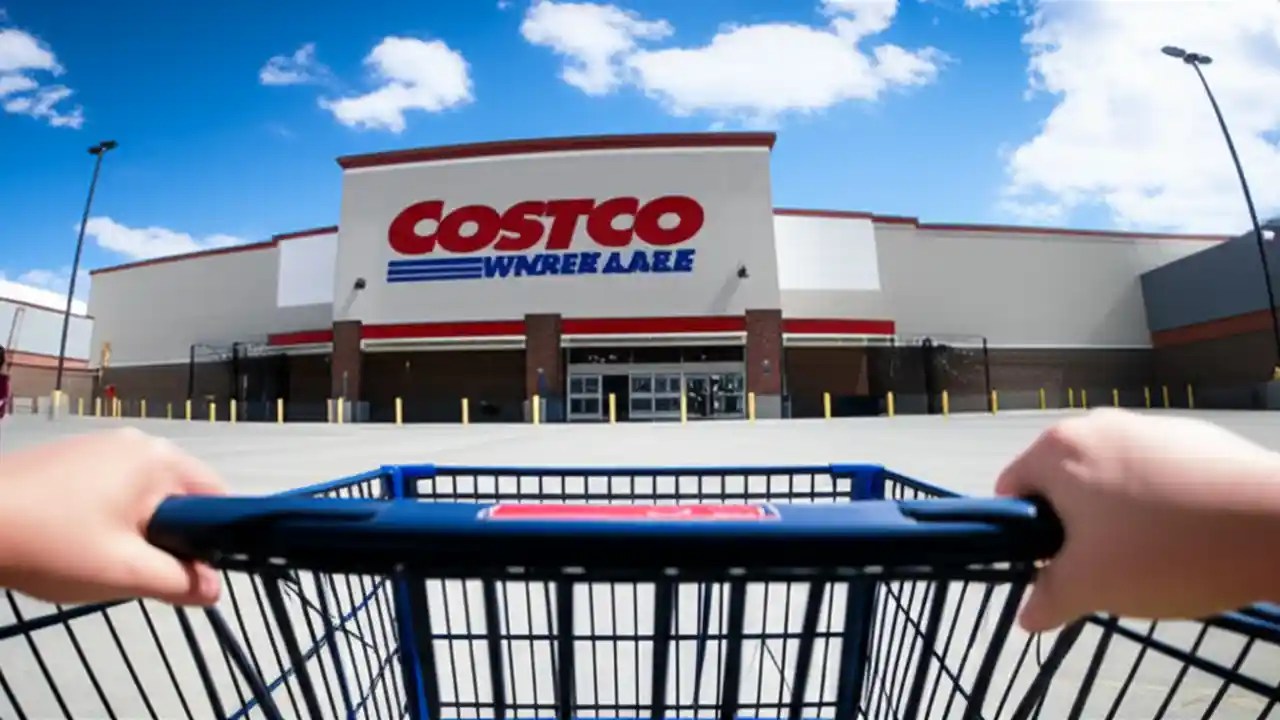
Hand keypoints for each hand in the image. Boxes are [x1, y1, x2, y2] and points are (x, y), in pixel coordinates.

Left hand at [0, 428, 226, 604]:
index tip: (191, 572)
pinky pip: (113, 487)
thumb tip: (213, 589)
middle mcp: (137, 441)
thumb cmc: (50, 544)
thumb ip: (179, 582)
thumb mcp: (124, 573)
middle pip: (179, 495)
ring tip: (103, 559)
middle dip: (169, 536)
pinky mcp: (70, 456)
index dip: (214, 539)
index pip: (217, 498)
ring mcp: (100, 444)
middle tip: (139, 570)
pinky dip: (109, 516)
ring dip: (137, 529)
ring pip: (144, 495)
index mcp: (160, 459)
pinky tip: (77, 541)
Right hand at [997, 408, 1279, 631]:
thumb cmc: (1167, 550)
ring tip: (1151, 557)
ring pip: (1110, 480)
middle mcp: (1096, 425)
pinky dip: (1159, 505)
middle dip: (1075, 528)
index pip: (1011, 492)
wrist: (1276, 524)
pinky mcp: (1192, 437)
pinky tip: (1187, 538)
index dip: (1025, 536)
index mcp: (1057, 450)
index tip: (1054, 568)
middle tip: (1103, 569)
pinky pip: (1155, 474)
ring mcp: (1147, 426)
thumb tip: (1026, 614)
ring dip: (1117, 518)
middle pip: (1062, 484)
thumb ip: (1046, 599)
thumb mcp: (1091, 587)